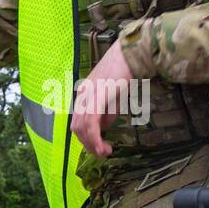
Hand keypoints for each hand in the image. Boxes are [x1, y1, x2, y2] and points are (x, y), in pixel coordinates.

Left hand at [71, 41, 133, 158]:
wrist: (131, 54)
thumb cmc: (125, 72)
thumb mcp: (114, 96)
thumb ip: (107, 112)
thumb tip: (104, 129)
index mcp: (84, 93)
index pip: (78, 121)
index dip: (86, 138)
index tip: (99, 147)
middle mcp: (82, 94)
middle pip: (76, 127)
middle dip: (88, 145)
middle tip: (102, 153)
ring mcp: (88, 94)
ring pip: (82, 127)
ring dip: (92, 144)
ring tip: (104, 152)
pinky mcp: (97, 95)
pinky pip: (91, 122)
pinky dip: (95, 138)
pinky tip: (102, 146)